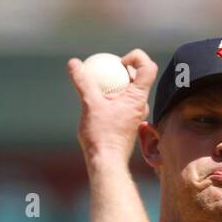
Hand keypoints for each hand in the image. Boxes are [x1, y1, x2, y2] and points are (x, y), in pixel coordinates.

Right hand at [67, 49, 157, 165]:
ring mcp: (135, 115)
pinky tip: (97, 102)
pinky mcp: (127, 123)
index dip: (136, 57)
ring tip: (99, 86)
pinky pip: (122, 103)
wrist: (106, 163)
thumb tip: (73, 63)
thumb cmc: (102, 136)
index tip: (119, 63)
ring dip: (116, 84)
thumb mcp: (89, 104)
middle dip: (123, 69)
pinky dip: (112, 97)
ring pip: (129, 91)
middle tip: (105, 71)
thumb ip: (82, 81)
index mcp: (138, 98)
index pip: (148, 67)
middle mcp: (141, 106)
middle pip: (139, 76)